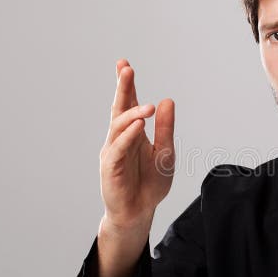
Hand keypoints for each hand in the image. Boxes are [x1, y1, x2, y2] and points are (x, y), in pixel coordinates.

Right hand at [99, 59, 175, 231]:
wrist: (139, 212)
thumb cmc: (149, 183)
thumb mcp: (165, 152)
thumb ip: (165, 128)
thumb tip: (167, 100)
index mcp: (133, 133)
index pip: (129, 104)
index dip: (126, 85)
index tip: (124, 65)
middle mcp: (120, 138)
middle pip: (120, 109)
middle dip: (122, 89)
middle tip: (125, 68)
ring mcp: (113, 151)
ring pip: (119, 126)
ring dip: (132, 114)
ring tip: (146, 106)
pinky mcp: (111, 167)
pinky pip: (119, 148)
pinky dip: (127, 136)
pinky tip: (137, 126)